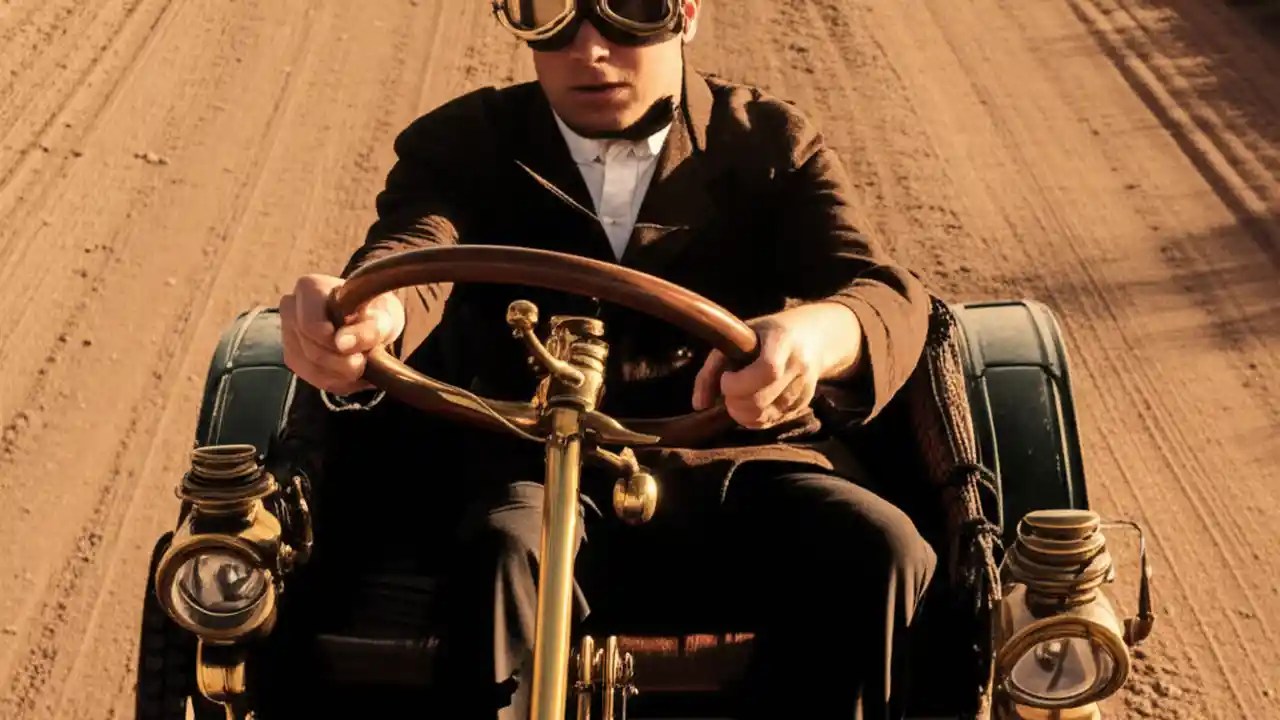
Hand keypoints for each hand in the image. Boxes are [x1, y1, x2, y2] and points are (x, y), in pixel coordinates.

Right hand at [279, 274, 404, 394]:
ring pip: (310, 367)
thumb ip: (367, 328)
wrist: (371, 321)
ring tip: (363, 365)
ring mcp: (288, 333)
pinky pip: (313, 379)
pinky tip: (354, 374)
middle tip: (367, 360)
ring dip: (343, 375)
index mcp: (309, 288)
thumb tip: (342, 343)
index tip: (357, 349)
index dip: (332, 343)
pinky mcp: (293, 357)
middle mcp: (291, 308)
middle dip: (343, 363)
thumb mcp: (384, 317)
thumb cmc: (377, 312)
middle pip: (311, 348)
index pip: (310, 324)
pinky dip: (338, 382)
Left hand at [691, 316, 822, 429]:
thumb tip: (698, 405)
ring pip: (765, 417)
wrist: (815, 336)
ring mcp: (805, 387)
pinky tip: (750, 402)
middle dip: (734, 403)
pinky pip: (772, 421)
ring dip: (742, 413)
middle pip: (762, 400)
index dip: (739, 382)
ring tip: (737, 397)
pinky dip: (754, 418)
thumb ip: (712, 368)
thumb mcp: (739, 337)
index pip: (768, 370)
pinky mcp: (805, 404)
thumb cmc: (766, 335)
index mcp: (782, 341)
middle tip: (727, 392)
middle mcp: (798, 365)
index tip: (726, 378)